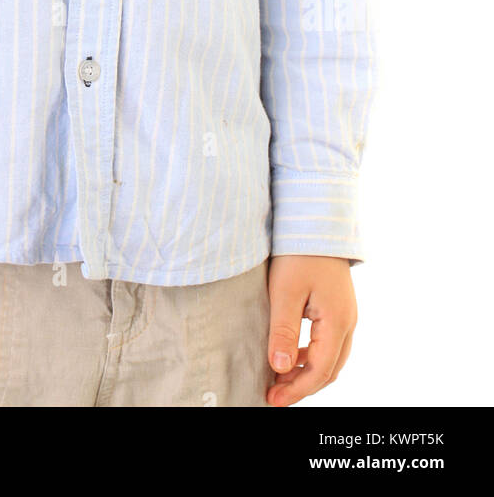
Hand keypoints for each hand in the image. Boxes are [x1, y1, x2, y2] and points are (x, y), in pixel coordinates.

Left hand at [266, 255, 357, 406]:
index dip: (295, 390)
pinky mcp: (338, 306)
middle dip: (302, 386)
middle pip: (329, 369)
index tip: (272, 400)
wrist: (315, 220)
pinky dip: (311, 355)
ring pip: (331, 357)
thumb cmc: (299, 253)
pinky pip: (329, 342)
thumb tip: (280, 370)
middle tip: (273, 395)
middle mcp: (348, 322)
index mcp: (337, 322)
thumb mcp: (285, 292)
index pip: (319, 371)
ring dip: (307, 372)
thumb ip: (283, 331)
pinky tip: (291, 353)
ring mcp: (346, 314)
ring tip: (278, 377)